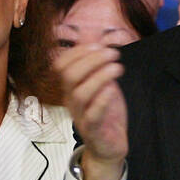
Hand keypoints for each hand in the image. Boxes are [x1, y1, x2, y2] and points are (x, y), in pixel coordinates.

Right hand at [55, 43, 127, 179]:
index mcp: (71, 87)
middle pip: (69, 75)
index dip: (78, 51)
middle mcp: (71, 100)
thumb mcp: (101, 83)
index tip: (99, 45)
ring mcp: (80, 115)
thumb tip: (91, 33)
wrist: (109, 146)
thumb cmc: (105, 112)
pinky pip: (92, 115)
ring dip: (99, 76)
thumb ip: (95, 62)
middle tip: (112, 53)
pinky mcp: (93, 129)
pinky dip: (102, 100)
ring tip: (117, 68)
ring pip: (80, 93)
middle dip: (91, 59)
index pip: (62, 64)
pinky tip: (112, 90)